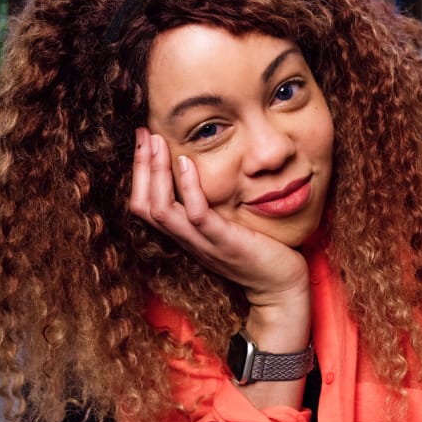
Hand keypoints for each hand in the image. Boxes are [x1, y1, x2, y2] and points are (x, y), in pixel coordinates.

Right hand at [131, 128, 310, 408]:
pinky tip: (187, 162)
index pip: (147, 205)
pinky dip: (188, 187)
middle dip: (141, 167)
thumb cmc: (259, 253)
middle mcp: (188, 239)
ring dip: (154, 172)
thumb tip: (211, 177)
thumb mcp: (229, 226)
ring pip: (161, 210)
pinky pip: (198, 214)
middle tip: (143, 133)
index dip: (141, 174)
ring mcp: (204, 243)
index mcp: (187, 235)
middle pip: (145, 206)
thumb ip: (215, 208)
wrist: (281, 288)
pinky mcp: (225, 242)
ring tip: (155, 141)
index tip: (145, 141)